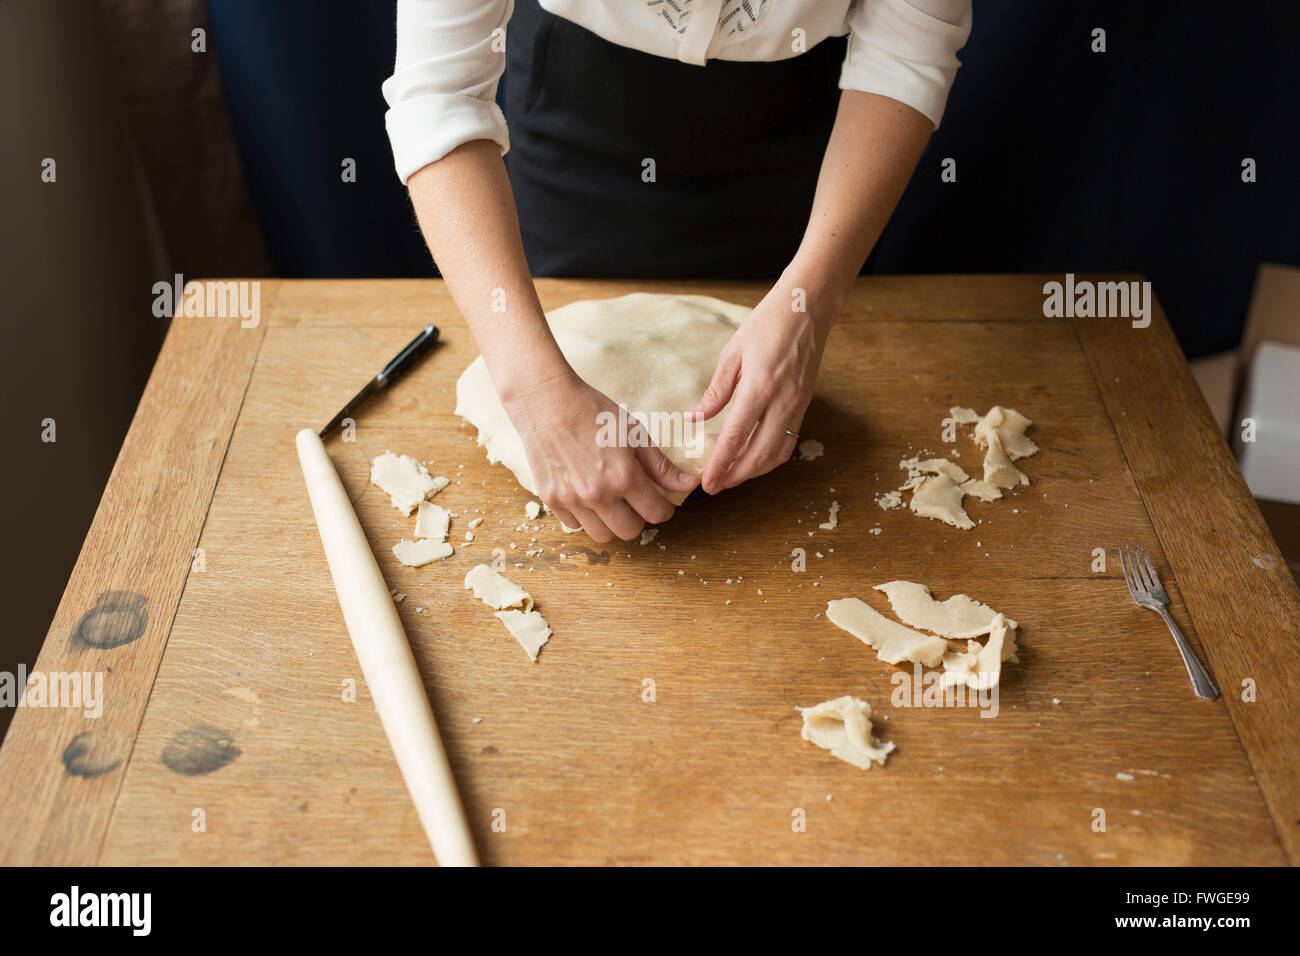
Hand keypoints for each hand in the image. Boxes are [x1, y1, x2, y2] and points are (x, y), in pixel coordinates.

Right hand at [504, 371, 698, 541]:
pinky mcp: (550, 499)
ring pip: (602, 535)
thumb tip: (688, 484)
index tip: (660, 502)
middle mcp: (597, 495)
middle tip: (634, 501)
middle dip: (638, 518)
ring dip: (611, 522)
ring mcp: (571, 500)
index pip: (656, 513)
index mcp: (623, 477)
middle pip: (630, 532)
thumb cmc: (592, 411)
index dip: (663, 508)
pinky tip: (586, 496)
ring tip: (610, 501)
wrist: (546, 402)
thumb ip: (660, 465)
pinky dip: (584, 517)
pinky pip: (574, 524)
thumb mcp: (634, 433)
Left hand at [687, 280, 836, 493]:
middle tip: (715, 487)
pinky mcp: (805, 405)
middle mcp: (782, 401)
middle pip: (760, 454)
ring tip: (732, 477)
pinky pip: (788, 442)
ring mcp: (798, 405)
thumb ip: (716, 391)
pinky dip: (771, 458)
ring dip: (754, 471)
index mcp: (760, 386)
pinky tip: (754, 460)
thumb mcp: (733, 353)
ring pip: (777, 453)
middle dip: (736, 476)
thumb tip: (694, 418)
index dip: (720, 463)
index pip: (736, 436)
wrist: (807, 308)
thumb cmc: (767, 323)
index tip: (706, 482)